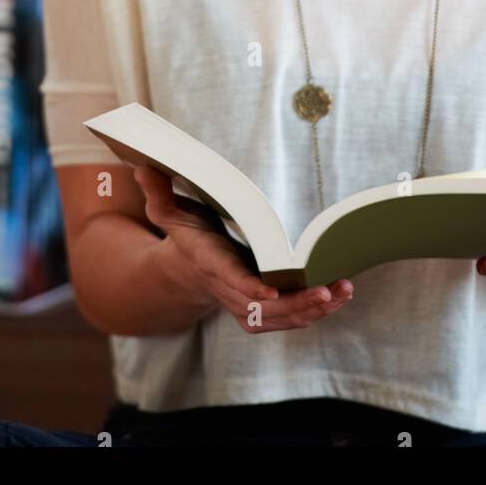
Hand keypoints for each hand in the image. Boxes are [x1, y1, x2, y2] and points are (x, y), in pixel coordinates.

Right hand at [133, 165, 353, 331]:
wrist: (186, 272)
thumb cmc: (185, 235)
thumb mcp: (168, 212)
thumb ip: (159, 192)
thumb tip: (144, 165)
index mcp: (210, 263)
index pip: (230, 279)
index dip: (249, 288)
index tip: (270, 291)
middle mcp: (228, 291)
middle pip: (263, 307)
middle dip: (296, 303)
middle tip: (326, 289)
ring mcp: (244, 306)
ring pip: (280, 318)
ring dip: (313, 309)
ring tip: (341, 291)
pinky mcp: (259, 312)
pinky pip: (288, 319)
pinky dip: (314, 311)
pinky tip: (339, 296)